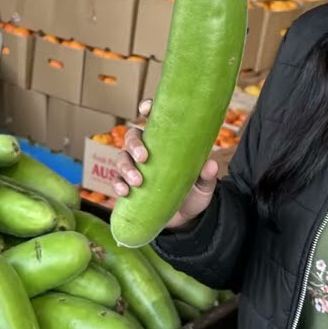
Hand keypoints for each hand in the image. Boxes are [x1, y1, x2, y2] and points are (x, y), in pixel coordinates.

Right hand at [113, 100, 217, 229]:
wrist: (185, 220)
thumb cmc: (193, 193)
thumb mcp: (204, 186)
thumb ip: (207, 175)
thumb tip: (212, 165)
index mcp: (165, 142)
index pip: (154, 119)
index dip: (147, 109)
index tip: (146, 110)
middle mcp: (147, 151)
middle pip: (132, 137)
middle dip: (134, 144)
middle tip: (144, 157)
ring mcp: (135, 168)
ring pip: (121, 158)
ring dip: (126, 167)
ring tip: (137, 182)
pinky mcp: (129, 187)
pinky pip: (116, 181)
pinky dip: (117, 185)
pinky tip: (124, 192)